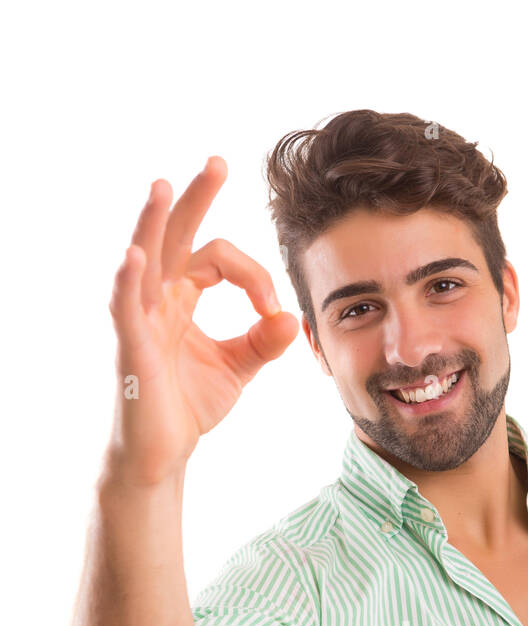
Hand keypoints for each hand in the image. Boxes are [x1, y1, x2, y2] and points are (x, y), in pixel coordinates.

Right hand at [105, 155, 298, 485]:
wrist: (163, 453)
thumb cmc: (189, 406)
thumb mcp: (238, 368)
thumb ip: (264, 341)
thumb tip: (293, 319)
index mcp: (182, 296)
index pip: (219, 259)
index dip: (255, 277)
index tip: (274, 312)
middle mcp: (158, 298)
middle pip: (175, 235)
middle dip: (196, 198)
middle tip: (218, 162)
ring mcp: (141, 318)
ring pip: (144, 259)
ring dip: (153, 222)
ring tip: (163, 186)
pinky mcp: (131, 346)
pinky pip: (124, 306)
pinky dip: (128, 281)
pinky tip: (136, 257)